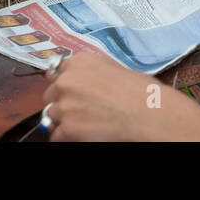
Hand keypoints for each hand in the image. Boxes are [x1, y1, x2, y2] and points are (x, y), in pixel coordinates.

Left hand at [43, 52, 199, 140]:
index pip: (57, 72)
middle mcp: (67, 80)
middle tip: (80, 112)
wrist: (149, 113)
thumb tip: (80, 80)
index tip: (71, 94)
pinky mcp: (67, 128)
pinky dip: (66, 137)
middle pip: (51, 94)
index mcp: (79, 62)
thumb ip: (91, 71)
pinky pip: (55, 135)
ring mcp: (65, 104)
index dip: (66, 86)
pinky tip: (82, 135)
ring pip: (51, 116)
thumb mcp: (115, 68)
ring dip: (63, 121)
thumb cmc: (141, 92)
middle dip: (62, 103)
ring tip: (84, 125)